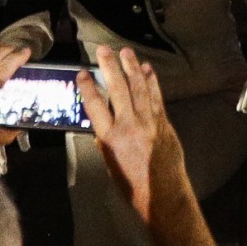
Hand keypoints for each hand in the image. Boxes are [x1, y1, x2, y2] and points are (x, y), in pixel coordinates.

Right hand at [83, 45, 183, 226]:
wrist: (163, 195)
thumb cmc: (131, 186)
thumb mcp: (110, 164)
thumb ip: (105, 142)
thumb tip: (101, 125)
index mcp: (110, 138)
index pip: (95, 105)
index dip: (88, 87)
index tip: (83, 72)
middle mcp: (129, 125)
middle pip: (117, 89)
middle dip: (110, 67)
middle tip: (103, 50)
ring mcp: (149, 122)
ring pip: (139, 88)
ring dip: (132, 67)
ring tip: (125, 52)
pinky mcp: (163, 123)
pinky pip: (156, 97)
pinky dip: (152, 82)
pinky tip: (147, 69)